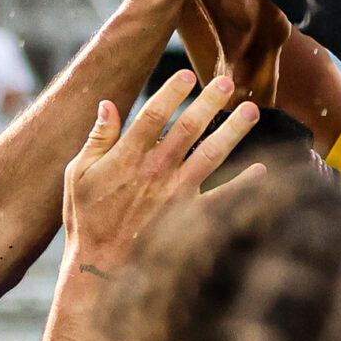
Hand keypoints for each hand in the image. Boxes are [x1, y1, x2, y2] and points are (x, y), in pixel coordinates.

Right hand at [62, 68, 258, 276]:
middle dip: (209, 102)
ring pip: (209, 156)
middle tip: (227, 81)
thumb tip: (108, 103)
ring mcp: (174, 194)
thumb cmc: (88, 217)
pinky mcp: (188, 217)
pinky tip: (261, 169)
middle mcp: (155, 171)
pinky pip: (221, 198)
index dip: (171, 92)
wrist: (101, 267)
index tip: (187, 73)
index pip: (152, 115)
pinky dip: (242, 185)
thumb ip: (98, 138)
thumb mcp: (80, 174)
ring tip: (252, 111)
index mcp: (126, 157)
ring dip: (232, 132)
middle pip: (187, 129)